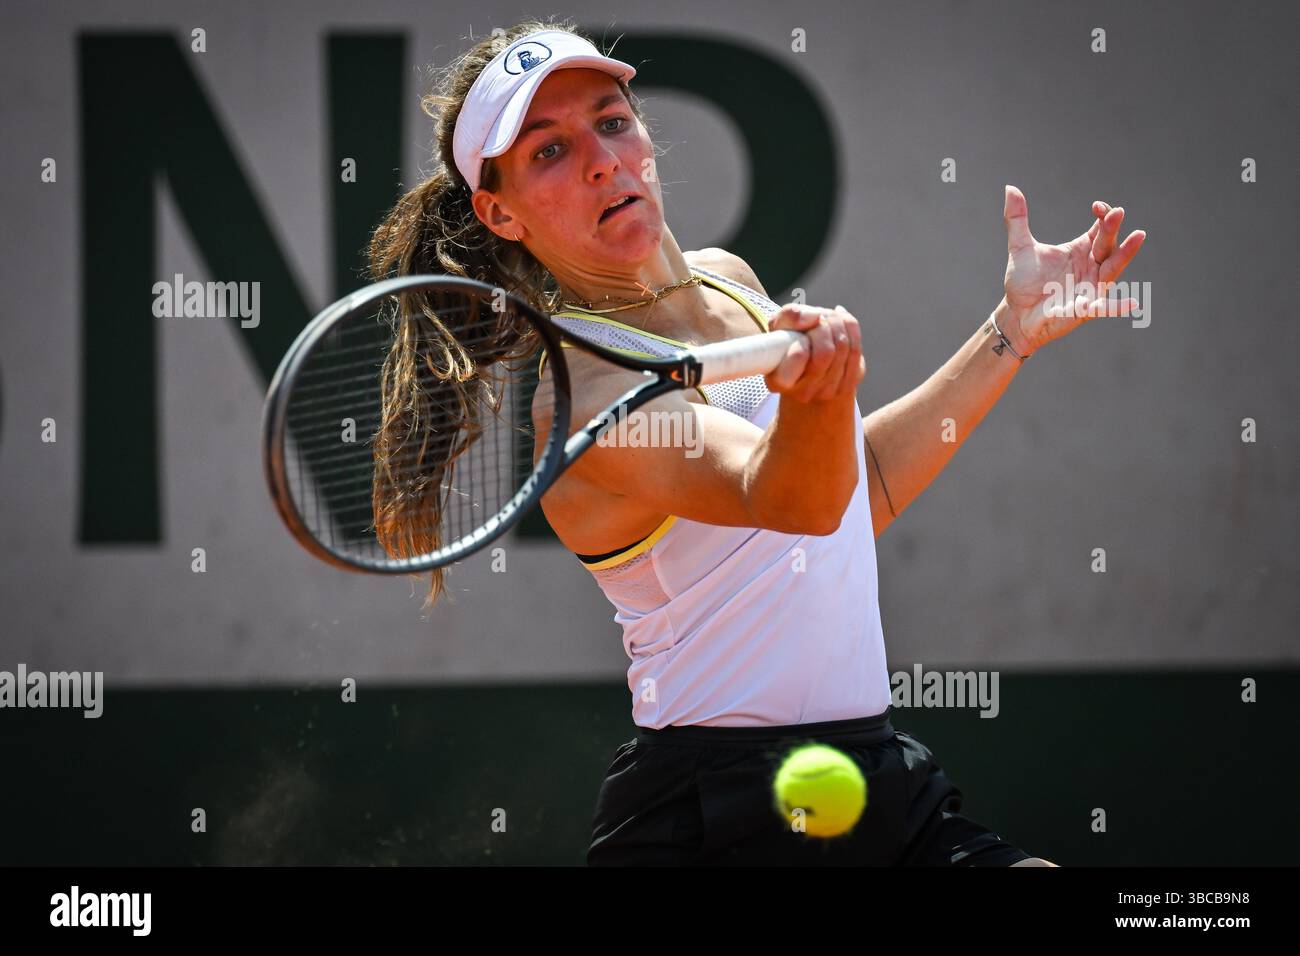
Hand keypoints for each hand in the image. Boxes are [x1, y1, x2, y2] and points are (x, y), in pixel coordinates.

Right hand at [765, 304, 864, 402]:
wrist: (806, 363)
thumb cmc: (789, 342)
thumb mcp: (780, 326)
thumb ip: (790, 316)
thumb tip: (816, 317)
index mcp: (779, 380)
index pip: (799, 355)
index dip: (804, 339)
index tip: (801, 333)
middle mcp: (802, 393)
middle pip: (825, 352)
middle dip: (825, 325)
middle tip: (818, 317)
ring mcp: (826, 393)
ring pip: (843, 348)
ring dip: (838, 323)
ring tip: (827, 318)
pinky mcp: (845, 388)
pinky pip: (855, 350)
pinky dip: (850, 329)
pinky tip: (841, 322)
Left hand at [1000, 185, 1146, 354]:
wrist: (1016, 314)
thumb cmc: (1023, 282)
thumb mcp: (1020, 247)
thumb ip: (1017, 219)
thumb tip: (1010, 188)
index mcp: (1080, 249)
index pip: (1100, 228)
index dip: (1103, 216)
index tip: (1098, 206)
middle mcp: (1091, 266)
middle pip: (1106, 244)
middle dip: (1111, 229)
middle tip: (1117, 212)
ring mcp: (1091, 287)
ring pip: (1112, 268)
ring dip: (1125, 254)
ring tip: (1139, 236)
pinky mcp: (1085, 309)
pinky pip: (1104, 307)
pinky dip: (1117, 306)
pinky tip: (1132, 304)